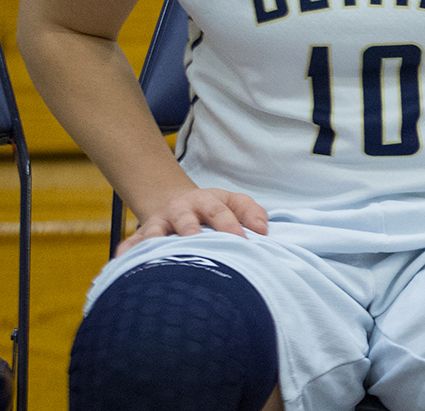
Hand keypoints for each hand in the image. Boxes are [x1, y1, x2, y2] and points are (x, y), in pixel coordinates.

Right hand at [120, 186, 269, 255]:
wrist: (177, 203)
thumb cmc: (213, 208)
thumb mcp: (234, 203)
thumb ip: (252, 213)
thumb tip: (263, 231)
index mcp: (206, 201)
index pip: (219, 211)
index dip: (230, 225)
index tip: (242, 241)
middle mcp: (180, 210)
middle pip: (185, 219)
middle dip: (190, 229)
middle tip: (195, 241)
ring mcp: (159, 222)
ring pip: (154, 230)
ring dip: (155, 240)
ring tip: (156, 253)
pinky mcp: (141, 235)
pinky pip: (131, 243)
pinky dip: (127, 251)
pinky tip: (122, 262)